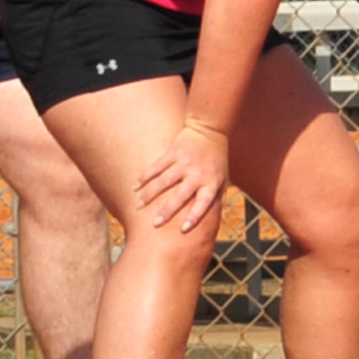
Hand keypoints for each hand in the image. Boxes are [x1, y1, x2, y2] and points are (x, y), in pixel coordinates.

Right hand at [131, 118, 231, 240]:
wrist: (210, 129)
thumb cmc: (216, 160)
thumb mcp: (222, 178)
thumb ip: (216, 197)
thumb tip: (211, 223)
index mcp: (211, 182)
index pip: (203, 202)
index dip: (194, 216)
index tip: (183, 229)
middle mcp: (197, 173)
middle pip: (180, 195)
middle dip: (167, 210)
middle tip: (155, 223)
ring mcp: (184, 162)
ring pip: (163, 181)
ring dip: (150, 194)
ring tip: (139, 205)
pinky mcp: (173, 152)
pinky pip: (156, 166)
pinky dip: (145, 176)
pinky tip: (136, 186)